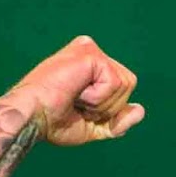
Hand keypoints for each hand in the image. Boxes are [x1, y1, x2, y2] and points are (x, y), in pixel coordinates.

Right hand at [9, 36, 144, 146]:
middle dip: (108, 106)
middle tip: (78, 104)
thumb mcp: (94, 127)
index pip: (124, 88)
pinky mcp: (90, 52)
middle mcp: (91, 51)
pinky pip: (114, 83)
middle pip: (129, 85)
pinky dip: (97, 98)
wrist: (34, 118)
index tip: (80, 109)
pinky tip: (76, 92)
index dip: (109, 108)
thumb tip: (141, 109)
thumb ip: (118, 120)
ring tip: (76, 98)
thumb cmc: (54, 122)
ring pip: (124, 85)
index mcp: (91, 66)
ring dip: (101, 103)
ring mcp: (90, 49)